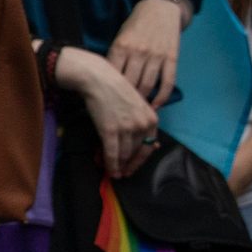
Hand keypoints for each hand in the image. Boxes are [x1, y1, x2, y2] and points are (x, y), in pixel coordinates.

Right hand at [57, 46, 160, 177]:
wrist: (99, 79)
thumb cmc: (116, 88)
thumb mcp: (136, 104)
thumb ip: (141, 122)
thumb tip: (147, 143)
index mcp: (152, 119)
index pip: (149, 146)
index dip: (140, 159)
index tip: (133, 167)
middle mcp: (142, 125)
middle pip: (136, 152)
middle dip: (128, 164)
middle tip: (123, 173)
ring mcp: (126, 128)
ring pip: (124, 154)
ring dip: (117, 165)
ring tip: (112, 172)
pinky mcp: (110, 130)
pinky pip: (111, 153)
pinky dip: (110, 164)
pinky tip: (109, 171)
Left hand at [107, 0, 187, 104]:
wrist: (160, 9)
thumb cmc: (135, 25)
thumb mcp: (119, 37)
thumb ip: (115, 57)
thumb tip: (108, 81)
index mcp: (121, 47)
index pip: (113, 75)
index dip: (109, 90)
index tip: (106, 102)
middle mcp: (139, 53)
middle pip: (129, 84)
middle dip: (125, 99)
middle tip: (121, 111)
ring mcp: (156, 56)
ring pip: (147, 85)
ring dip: (142, 100)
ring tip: (136, 110)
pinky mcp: (172, 58)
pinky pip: (167, 82)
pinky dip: (162, 97)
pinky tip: (156, 105)